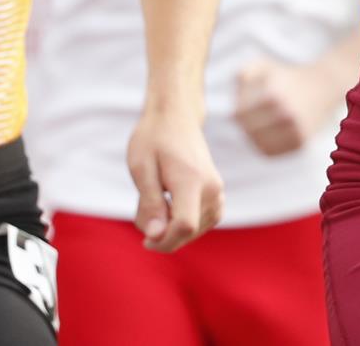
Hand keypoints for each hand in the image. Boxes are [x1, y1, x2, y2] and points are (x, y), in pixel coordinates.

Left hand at [125, 106, 223, 251]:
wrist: (175, 118)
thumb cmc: (154, 140)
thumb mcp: (141, 169)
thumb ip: (150, 204)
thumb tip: (155, 237)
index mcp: (191, 180)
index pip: (184, 226)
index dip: (164, 241)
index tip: (145, 240)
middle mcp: (211, 188)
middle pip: (188, 232)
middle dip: (163, 233)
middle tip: (144, 209)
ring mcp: (218, 192)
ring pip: (194, 231)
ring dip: (172, 227)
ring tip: (157, 201)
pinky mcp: (218, 195)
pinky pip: (202, 224)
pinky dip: (184, 223)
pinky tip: (171, 206)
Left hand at [234, 57, 342, 156]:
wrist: (324, 86)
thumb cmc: (288, 76)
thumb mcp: (266, 66)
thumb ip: (244, 73)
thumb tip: (234, 97)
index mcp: (273, 95)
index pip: (240, 114)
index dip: (238, 110)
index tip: (245, 105)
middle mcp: (285, 114)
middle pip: (248, 130)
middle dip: (247, 123)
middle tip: (254, 115)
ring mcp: (294, 130)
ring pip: (258, 143)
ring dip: (255, 135)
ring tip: (261, 123)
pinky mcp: (300, 142)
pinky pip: (270, 151)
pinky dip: (266, 144)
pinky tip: (271, 132)